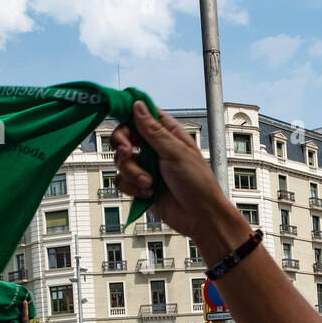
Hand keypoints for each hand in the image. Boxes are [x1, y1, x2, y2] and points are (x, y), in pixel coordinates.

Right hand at [112, 101, 248, 249]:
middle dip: (123, 145)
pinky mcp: (140, 186)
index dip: (128, 117)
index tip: (123, 126)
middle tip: (128, 152)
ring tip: (148, 183)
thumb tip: (138, 105)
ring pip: (121, 161)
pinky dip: (132, 188)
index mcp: (167, 134)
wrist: (201, 217)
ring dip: (132, 172)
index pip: (141, 116)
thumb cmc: (198, 183)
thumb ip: (153, 130)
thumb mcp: (176, 152)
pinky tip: (148, 193)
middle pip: (124, 136)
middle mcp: (154, 148)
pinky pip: (122, 181)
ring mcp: (146, 167)